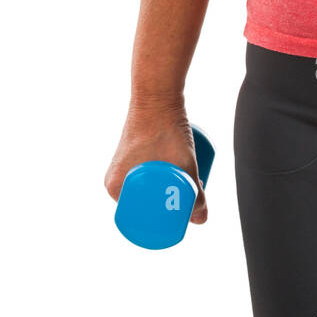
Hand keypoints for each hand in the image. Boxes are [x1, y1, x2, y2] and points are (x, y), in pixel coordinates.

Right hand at [104, 101, 207, 225]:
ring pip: (149, 186)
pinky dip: (162, 177)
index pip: (137, 217)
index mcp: (114, 187)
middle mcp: (116, 176)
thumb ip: (194, 194)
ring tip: (192, 190)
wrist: (158, 93)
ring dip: (166, 190)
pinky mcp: (136, 149)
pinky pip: (148, 171)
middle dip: (167, 206)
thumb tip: (202, 222)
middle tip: (192, 202)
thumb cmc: (165, 129)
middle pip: (144, 202)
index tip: (183, 219)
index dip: (160, 223)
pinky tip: (177, 181)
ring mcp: (125, 162)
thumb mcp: (183, 165)